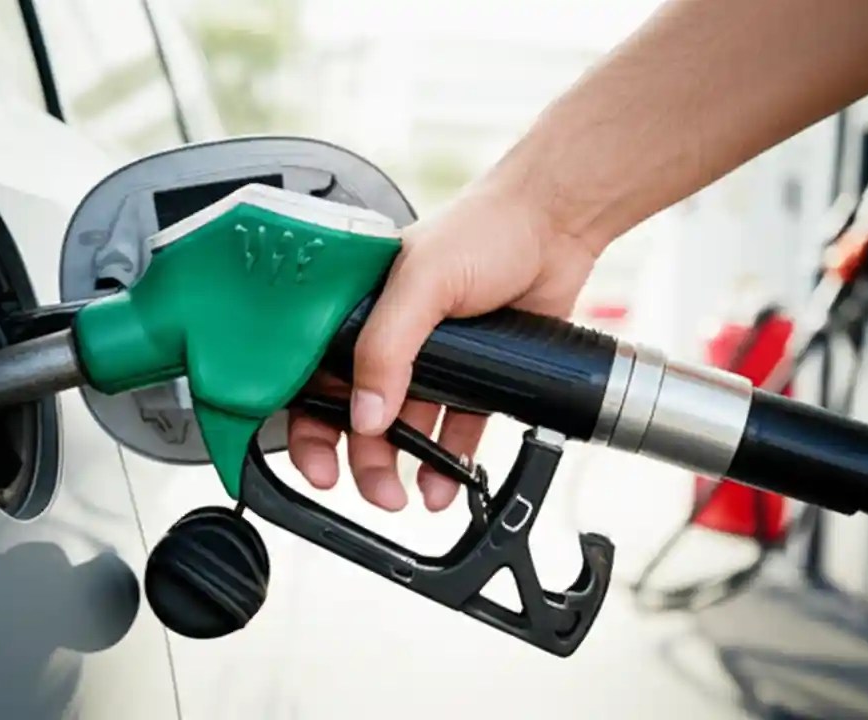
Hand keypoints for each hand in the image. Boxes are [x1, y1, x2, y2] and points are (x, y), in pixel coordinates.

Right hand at [286, 170, 602, 511]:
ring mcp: (432, 359)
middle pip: (358, 414)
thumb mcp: (422, 281)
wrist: (557, 226)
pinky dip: (449, 461)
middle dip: (362, 460)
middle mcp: (389, 337)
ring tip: (409, 496)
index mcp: (357, 309)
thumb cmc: (484, 228)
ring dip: (403, 466)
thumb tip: (365, 415)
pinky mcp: (475, 375)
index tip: (319, 466)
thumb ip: (386, 348)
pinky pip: (454, 429)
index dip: (310, 424)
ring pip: (404, 428)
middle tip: (376, 492)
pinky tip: (447, 483)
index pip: (315, 376)